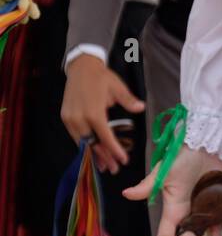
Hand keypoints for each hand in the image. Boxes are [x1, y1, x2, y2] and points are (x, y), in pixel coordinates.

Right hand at [61, 54, 145, 173]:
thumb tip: (141, 108)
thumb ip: (128, 101)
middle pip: (92, 144)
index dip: (114, 150)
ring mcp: (70, 118)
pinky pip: (75, 136)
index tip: (123, 160)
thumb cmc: (101, 77)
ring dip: (93, 154)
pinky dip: (84, 145)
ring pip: (82, 142)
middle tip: (115, 169)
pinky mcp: (65, 117)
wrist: (80, 67)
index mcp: (94, 112)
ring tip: (104, 166)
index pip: (105, 137)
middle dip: (104, 157)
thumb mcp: (118, 87)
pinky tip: (92, 152)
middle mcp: (79, 118)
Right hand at [123, 143, 221, 235]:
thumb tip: (126, 194)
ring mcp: (202, 212)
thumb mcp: (163, 171)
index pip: (166, 234)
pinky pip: (218, 227)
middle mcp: (186, 215)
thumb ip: (147, 186)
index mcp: (172, 210)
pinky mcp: (217, 207)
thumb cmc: (182, 157)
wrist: (206, 146)